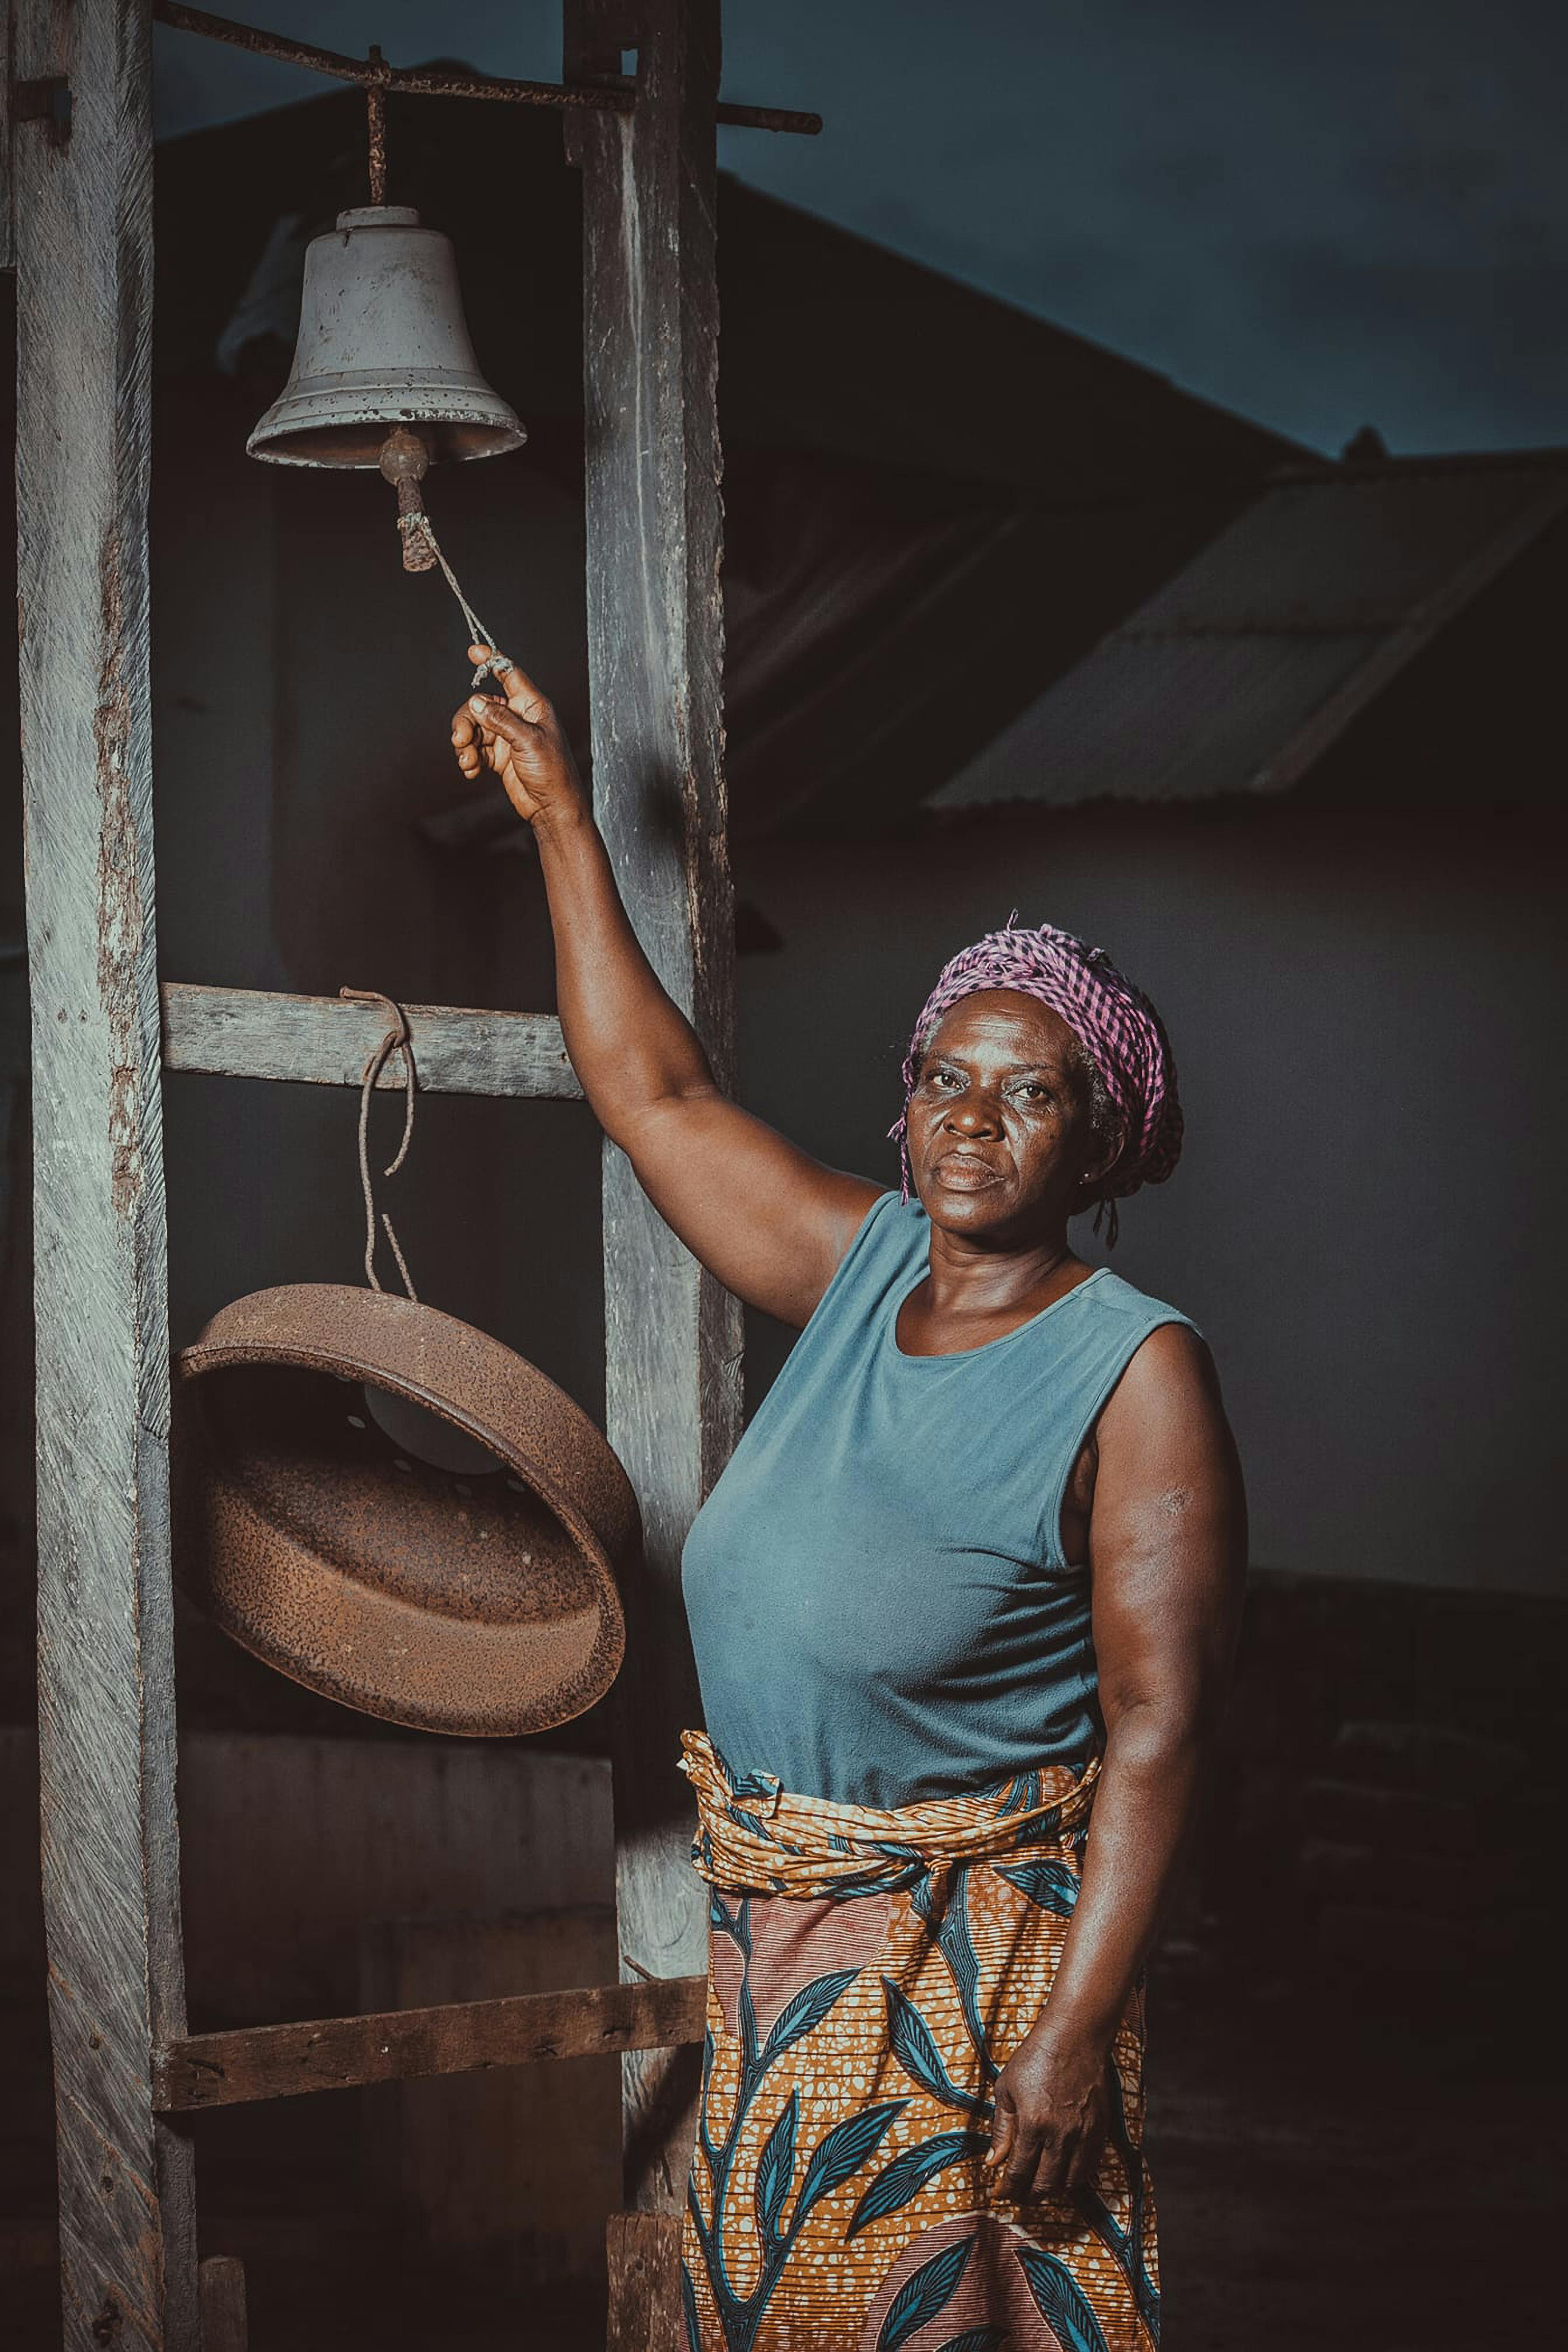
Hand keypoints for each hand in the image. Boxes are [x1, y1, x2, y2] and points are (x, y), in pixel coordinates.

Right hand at [450, 646, 586, 830]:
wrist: (553, 808)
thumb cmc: (553, 773)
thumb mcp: (528, 742)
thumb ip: (501, 720)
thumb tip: (476, 702)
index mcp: (532, 706)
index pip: (509, 674)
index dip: (492, 660)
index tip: (473, 650)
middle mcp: (518, 717)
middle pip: (481, 704)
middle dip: (467, 721)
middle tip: (461, 740)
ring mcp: (507, 737)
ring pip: (475, 728)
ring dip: (466, 744)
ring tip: (467, 761)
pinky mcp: (499, 756)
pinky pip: (476, 749)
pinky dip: (470, 758)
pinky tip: (472, 771)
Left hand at [984, 2023, 1111, 2203]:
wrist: (1075, 2037)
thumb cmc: (1035, 2058)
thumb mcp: (1006, 2089)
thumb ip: (1001, 2130)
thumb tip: (992, 2164)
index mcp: (1033, 2123)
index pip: (1019, 2173)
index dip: (1007, 2189)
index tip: (999, 2193)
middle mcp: (1060, 2134)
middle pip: (1045, 2185)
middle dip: (1028, 2196)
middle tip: (1017, 2194)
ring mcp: (1084, 2134)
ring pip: (1069, 2183)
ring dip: (1051, 2190)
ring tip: (1038, 2185)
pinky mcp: (1100, 2130)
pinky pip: (1089, 2168)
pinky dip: (1074, 2178)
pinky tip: (1061, 2172)